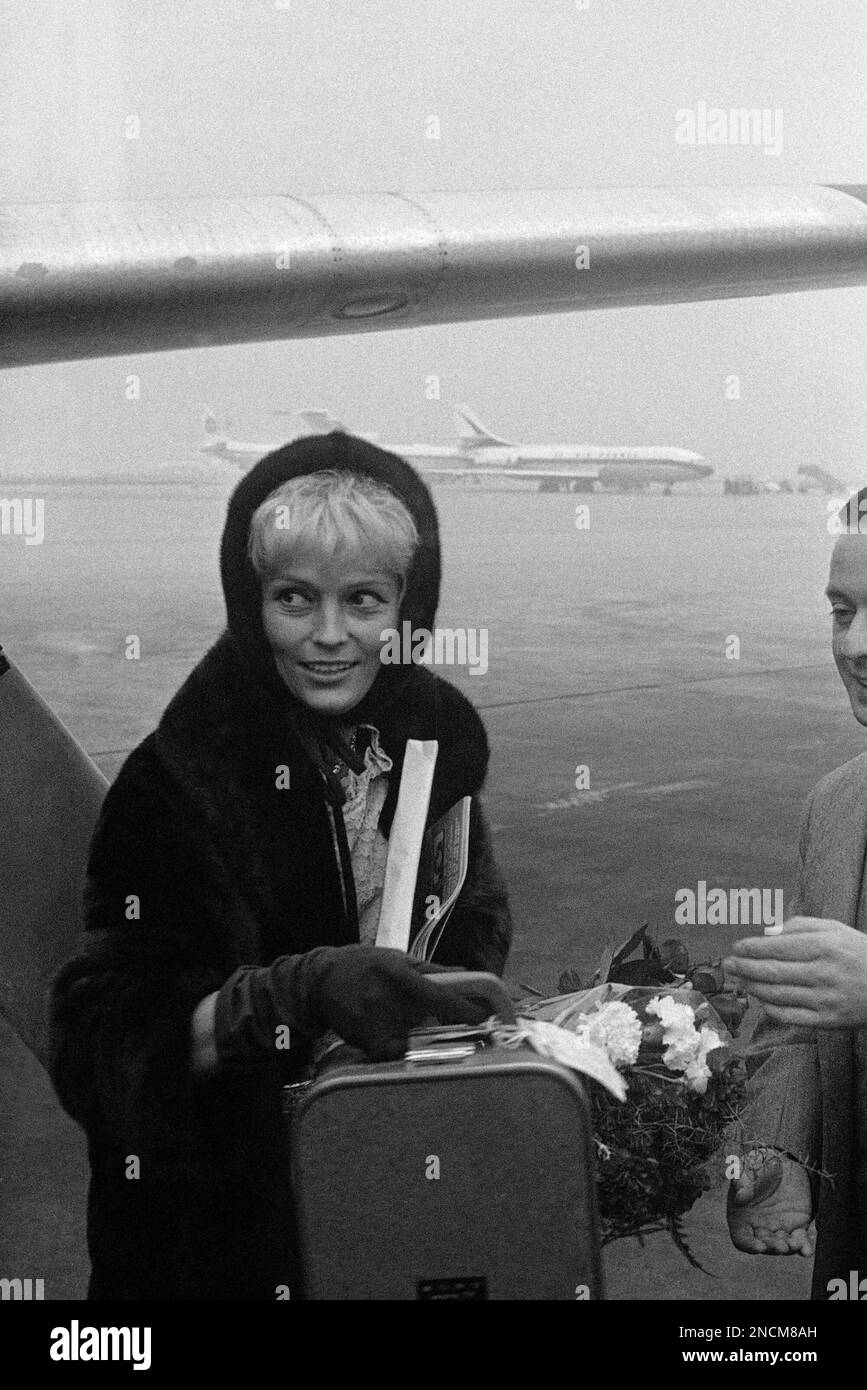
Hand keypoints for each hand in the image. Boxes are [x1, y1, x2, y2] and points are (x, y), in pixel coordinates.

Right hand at [212, 946, 486, 1068]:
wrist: (318, 981)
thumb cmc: (363, 965)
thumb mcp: (396, 958)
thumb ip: (431, 969)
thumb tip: (466, 974)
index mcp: (397, 973)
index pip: (438, 995)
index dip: (464, 1010)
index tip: (486, 1019)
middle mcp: (387, 999)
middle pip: (430, 1024)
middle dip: (447, 1027)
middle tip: (461, 1026)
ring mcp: (376, 1023)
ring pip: (413, 1039)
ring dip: (418, 1034)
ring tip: (399, 1020)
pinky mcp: (367, 1043)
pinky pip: (395, 1051)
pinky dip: (398, 1045)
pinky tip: (385, 1029)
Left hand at [724, 915, 866, 1027]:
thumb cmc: (857, 952)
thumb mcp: (834, 929)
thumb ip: (799, 926)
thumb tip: (766, 932)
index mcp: (823, 946)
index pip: (776, 947)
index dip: (751, 948)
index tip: (736, 947)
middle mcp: (822, 973)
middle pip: (772, 971)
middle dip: (744, 967)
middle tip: (728, 965)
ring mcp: (825, 999)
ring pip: (777, 994)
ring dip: (753, 987)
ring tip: (740, 980)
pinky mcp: (828, 1020)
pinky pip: (791, 1016)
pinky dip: (771, 1009)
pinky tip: (761, 1001)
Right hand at [727, 1149, 813, 1256]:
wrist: (779, 1163)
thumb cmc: (756, 1166)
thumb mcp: (746, 1168)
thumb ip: (741, 1181)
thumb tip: (740, 1196)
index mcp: (741, 1217)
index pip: (742, 1239)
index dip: (749, 1245)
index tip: (759, 1246)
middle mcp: (759, 1227)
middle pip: (764, 1245)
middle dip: (773, 1247)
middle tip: (782, 1245)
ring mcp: (778, 1228)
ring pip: (783, 1246)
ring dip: (789, 1248)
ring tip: (795, 1243)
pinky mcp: (796, 1227)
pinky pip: (800, 1240)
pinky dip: (804, 1247)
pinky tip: (807, 1250)